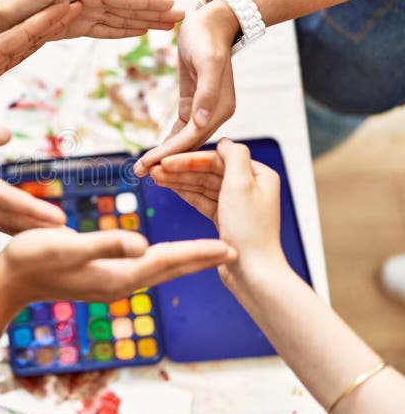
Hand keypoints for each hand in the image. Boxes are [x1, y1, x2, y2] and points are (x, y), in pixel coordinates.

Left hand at [0, 0, 184, 38]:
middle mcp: (90, 0)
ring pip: (122, 20)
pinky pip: (106, 30)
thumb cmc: (22, 0)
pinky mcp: (76, 26)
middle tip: (181, 18)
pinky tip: (138, 32)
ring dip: (145, 23)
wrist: (1, 15)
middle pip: (129, 9)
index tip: (172, 6)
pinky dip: (124, 31)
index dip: (149, 3)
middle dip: (155, 14)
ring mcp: (84, 14)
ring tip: (167, 26)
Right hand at [0, 109, 65, 234]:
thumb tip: (6, 135)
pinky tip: (35, 233)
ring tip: (63, 241)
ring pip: (3, 223)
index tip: (57, 219)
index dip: (31, 209)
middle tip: (74, 240)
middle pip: (8, 218)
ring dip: (32, 232)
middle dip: (41, 229)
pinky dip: (17, 228)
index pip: (3, 198)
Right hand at [0, 226, 235, 305]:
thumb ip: (104, 244)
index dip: (198, 253)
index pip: (167, 261)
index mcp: (117, 274)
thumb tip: (141, 243)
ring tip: (209, 252)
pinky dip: (163, 260)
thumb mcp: (66, 246)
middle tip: (234, 251)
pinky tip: (164, 255)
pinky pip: (143, 268)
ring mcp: (111, 282)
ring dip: (185, 260)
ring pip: (158, 269)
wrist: (10, 281)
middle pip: (169, 268)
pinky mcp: (103, 278)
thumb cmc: (33, 259)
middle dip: (201, 259)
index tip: (229, 248)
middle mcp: (120, 282)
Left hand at [134, 1, 239, 175]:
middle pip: (188, 144)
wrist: (210, 23)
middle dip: (164, 160)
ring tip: (141, 168)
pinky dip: (168, 142)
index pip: (193, 138)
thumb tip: (201, 121)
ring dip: (164, 155)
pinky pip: (180, 130)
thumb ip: (207, 92)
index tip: (151, 165)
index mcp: (221, 108)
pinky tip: (154, 154)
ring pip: (183, 140)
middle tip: (138, 173)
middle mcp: (215, 114)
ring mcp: (204, 110)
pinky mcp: (193, 104)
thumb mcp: (207, 62)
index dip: (171, 153)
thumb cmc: (206, 38)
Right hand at [148, 138, 287, 287]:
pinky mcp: (226, 220)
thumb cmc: (249, 230)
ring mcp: (237, 205)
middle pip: (208, 172)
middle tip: (153, 169)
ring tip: (154, 177)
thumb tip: (224, 141)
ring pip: (203, 186)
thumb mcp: (241, 183)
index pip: (218, 159)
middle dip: (180, 170)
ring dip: (179, 180)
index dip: (189, 159)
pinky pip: (203, 200)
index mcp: (260, 175)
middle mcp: (250, 188)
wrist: (252, 271)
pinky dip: (186, 194)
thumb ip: (233, 155)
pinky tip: (169, 187)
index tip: (165, 160)